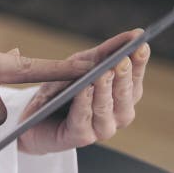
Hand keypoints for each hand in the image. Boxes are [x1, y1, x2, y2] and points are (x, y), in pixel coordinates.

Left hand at [18, 30, 150, 154]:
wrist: (32, 117)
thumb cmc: (62, 89)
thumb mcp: (82, 64)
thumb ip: (106, 52)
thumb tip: (135, 34)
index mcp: (122, 97)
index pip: (135, 78)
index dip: (139, 62)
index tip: (140, 45)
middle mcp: (117, 115)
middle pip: (125, 96)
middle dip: (123, 77)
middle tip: (121, 61)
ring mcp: (100, 129)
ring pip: (106, 109)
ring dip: (104, 91)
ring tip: (103, 73)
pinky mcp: (79, 138)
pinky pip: (83, 120)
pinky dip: (84, 104)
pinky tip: (84, 90)